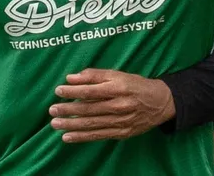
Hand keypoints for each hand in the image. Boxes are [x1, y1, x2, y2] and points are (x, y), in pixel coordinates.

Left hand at [49, 69, 175, 141]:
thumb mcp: (119, 75)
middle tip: (52, 110)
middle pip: (89, 109)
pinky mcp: (121, 133)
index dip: (73, 91)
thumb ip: (95, 75)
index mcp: (119, 88)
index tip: (58, 90)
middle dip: (68, 109)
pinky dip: (82, 137)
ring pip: (91, 124)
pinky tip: (67, 137)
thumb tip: (71, 77)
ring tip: (55, 124)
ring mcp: (121, 121)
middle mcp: (120, 105)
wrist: (161, 103)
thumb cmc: (136, 86)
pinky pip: (98, 136)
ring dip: (71, 124)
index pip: (91, 91)